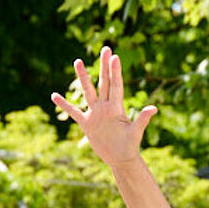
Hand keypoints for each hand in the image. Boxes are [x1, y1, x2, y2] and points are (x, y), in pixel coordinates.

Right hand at [50, 46, 156, 167]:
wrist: (120, 159)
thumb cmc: (130, 146)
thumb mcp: (135, 132)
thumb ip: (143, 119)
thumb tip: (154, 108)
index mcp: (116, 107)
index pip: (116, 85)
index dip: (115, 71)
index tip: (115, 56)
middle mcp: (106, 107)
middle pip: (104, 82)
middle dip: (104, 66)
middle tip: (105, 48)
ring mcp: (95, 114)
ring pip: (88, 91)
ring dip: (83, 77)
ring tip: (77, 60)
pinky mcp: (87, 124)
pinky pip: (73, 112)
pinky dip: (64, 105)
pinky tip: (54, 95)